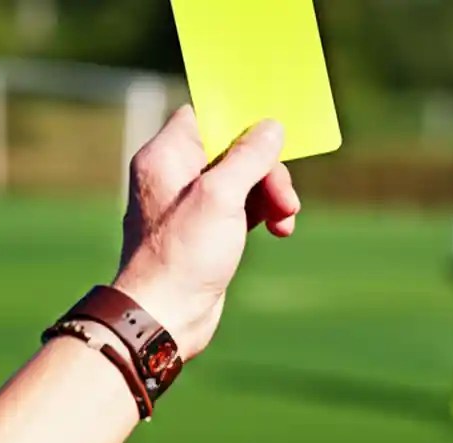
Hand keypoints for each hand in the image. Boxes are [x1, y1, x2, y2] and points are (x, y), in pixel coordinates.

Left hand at [113, 105, 301, 359]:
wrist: (165, 316)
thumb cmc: (182, 255)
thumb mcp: (220, 197)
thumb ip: (248, 157)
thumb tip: (271, 127)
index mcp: (166, 156)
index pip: (206, 116)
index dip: (240, 121)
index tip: (273, 137)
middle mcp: (176, 174)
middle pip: (235, 150)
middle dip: (267, 171)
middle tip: (287, 200)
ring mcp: (193, 204)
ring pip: (244, 180)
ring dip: (272, 195)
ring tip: (287, 220)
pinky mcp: (208, 230)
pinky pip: (244, 207)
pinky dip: (265, 214)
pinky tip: (280, 230)